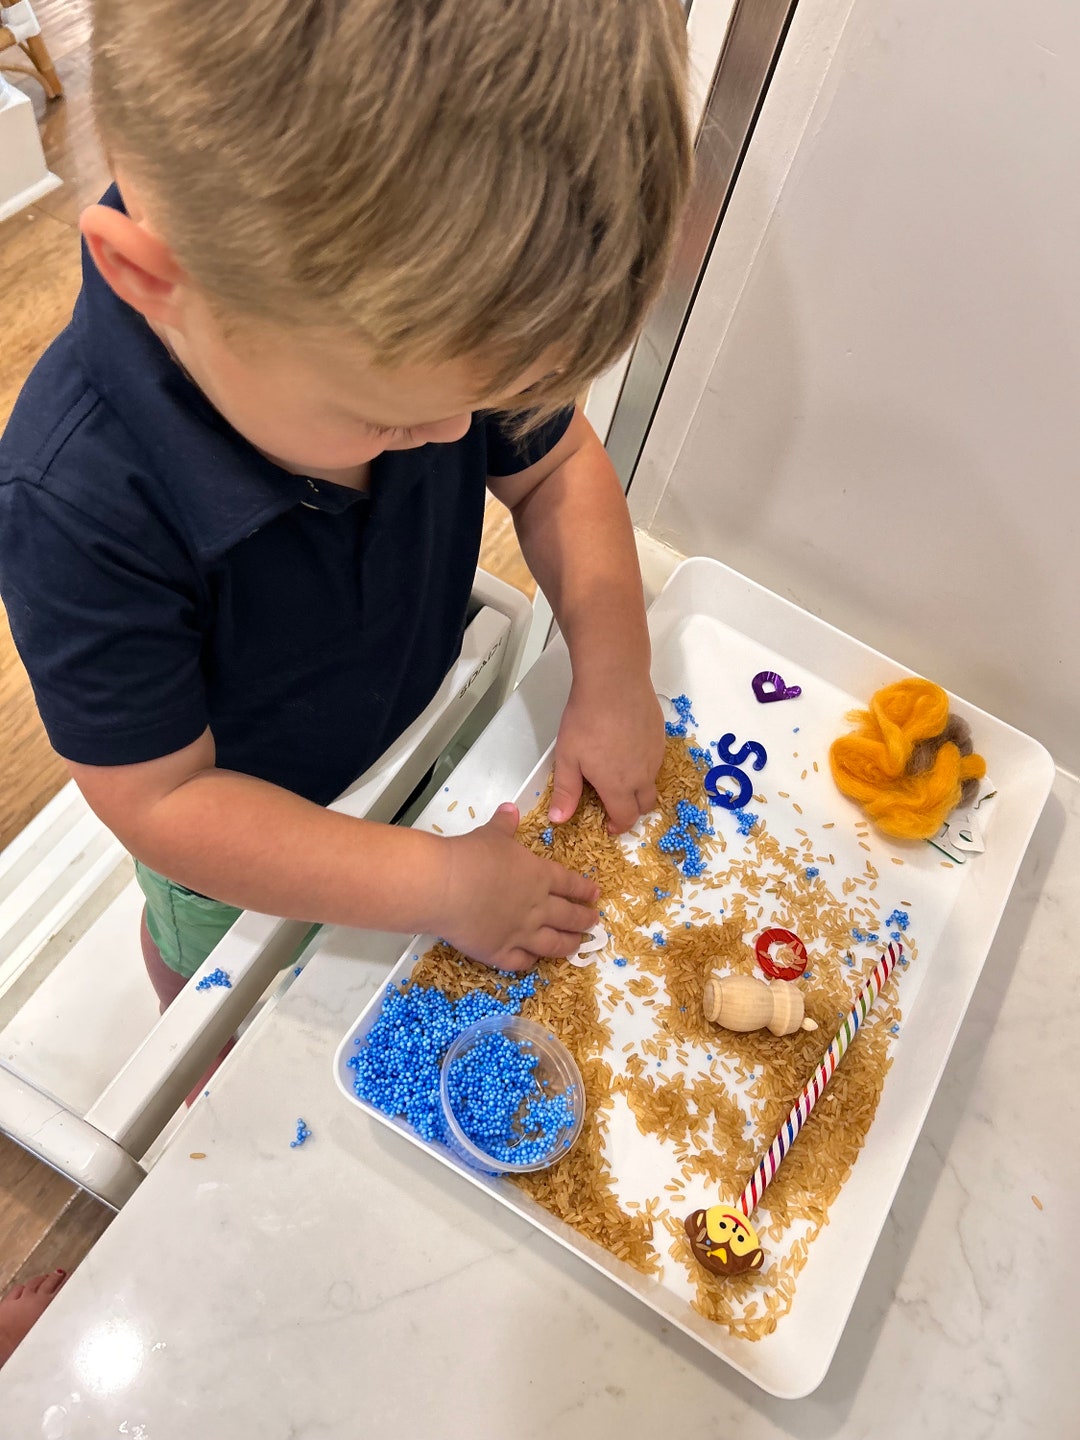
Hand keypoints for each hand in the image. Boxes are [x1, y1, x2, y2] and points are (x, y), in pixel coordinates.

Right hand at [438, 804, 599, 970]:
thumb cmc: (471, 855)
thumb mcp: (492, 834)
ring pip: (553, 944)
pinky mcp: (500, 952)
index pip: (570, 884)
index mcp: (539, 876)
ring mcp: (521, 933)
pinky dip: (531, 961)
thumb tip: (510, 809)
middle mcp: (537, 907)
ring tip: (577, 945)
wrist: (446, 886)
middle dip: (584, 920)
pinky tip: (534, 960)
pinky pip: (522, 962)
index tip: (595, 894)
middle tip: (593, 922)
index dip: (584, 890)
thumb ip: (505, 825)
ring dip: (568, 944)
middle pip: (569, 916)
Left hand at [550, 674, 664, 833]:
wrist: (614, 681)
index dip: (618, 826)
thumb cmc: (586, 719)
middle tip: (615, 802)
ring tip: (618, 771)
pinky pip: (656, 760)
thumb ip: (567, 791)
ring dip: (638, 786)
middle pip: (645, 805)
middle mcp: (642, 775)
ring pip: (652, 781)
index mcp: (618, 785)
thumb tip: (559, 820)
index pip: (626, 818)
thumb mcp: (568, 757)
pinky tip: (627, 746)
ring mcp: (655, 755)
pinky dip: (644, 763)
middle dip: (632, 809)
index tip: (608, 824)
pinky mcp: (660, 737)